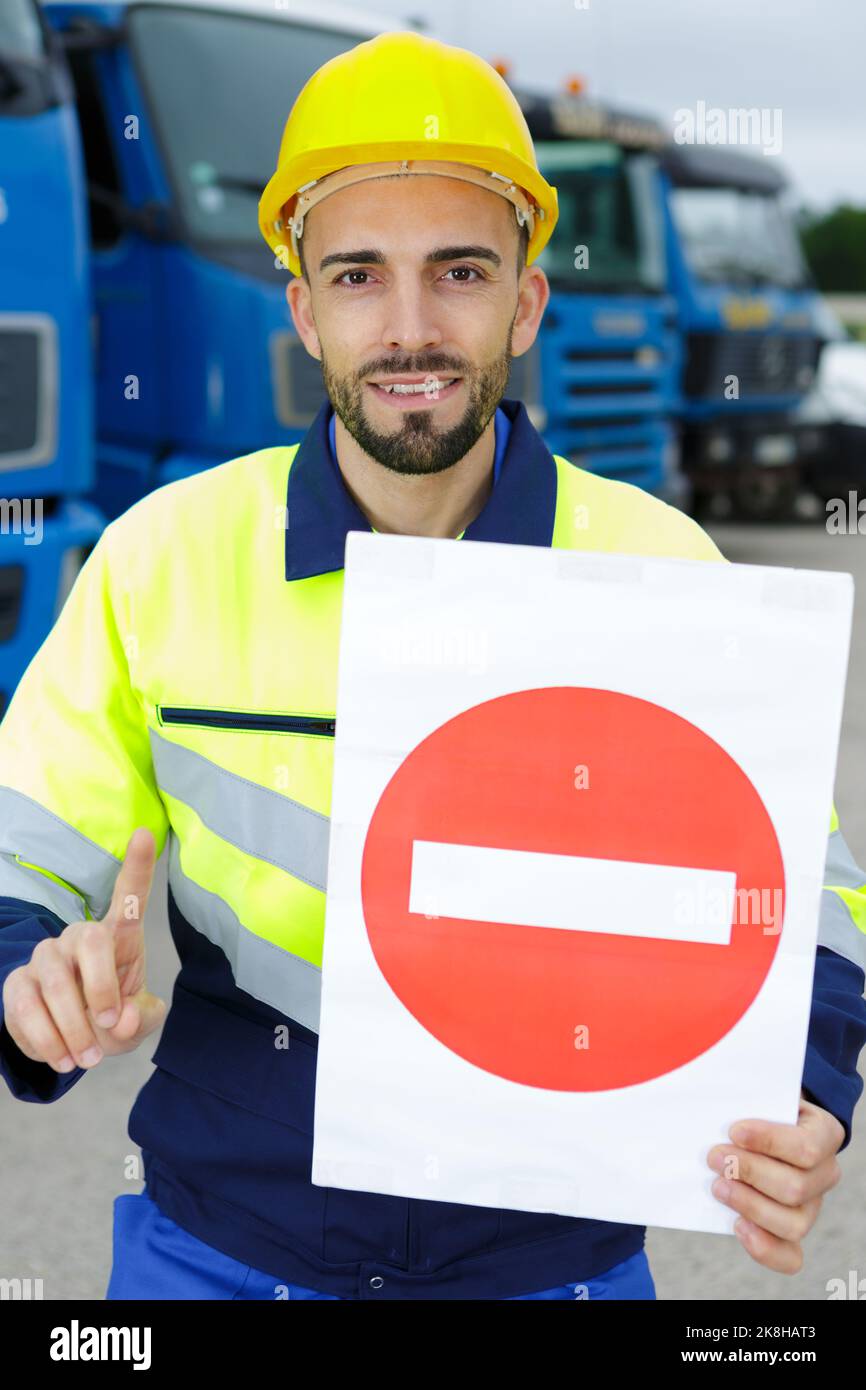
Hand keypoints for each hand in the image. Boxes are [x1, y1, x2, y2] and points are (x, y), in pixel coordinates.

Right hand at [1, 828, 164, 1072]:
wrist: (74, 1044)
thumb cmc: (113, 1020)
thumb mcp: (139, 1023)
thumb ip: (142, 1018)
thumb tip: (122, 1018)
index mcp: (119, 937)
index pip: (129, 896)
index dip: (137, 866)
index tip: (144, 835)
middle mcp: (80, 938)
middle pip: (88, 940)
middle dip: (100, 988)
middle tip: (110, 1026)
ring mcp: (45, 958)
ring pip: (52, 982)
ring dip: (72, 1027)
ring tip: (87, 1058)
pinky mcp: (17, 984)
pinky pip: (24, 1008)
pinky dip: (45, 1040)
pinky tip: (62, 1058)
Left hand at [706, 1094, 844, 1272]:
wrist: (762, 1123)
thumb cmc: (758, 1105)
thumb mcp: (758, 1090)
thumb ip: (746, 1094)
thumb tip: (712, 1106)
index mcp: (824, 1133)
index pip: (805, 1147)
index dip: (769, 1142)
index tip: (733, 1130)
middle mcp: (825, 1173)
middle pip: (795, 1188)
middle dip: (749, 1173)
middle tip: (714, 1157)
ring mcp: (811, 1205)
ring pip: (792, 1223)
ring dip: (749, 1205)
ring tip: (717, 1187)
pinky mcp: (792, 1229)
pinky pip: (790, 1256)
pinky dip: (764, 1248)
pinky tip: (737, 1227)